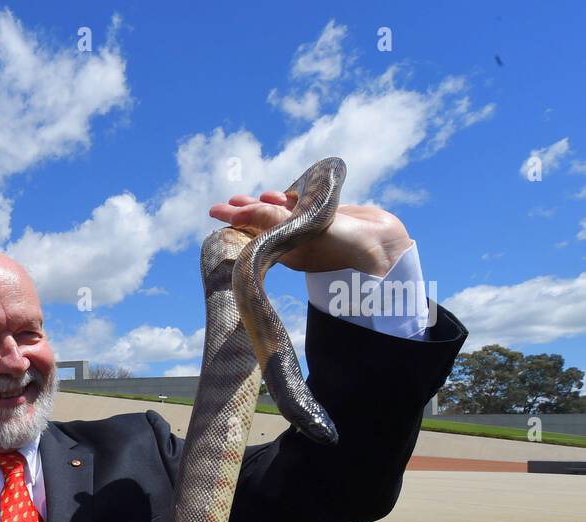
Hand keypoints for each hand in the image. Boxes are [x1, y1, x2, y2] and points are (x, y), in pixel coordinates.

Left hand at [208, 191, 412, 276]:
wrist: (383, 246)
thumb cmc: (342, 246)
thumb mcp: (305, 231)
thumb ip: (274, 219)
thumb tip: (243, 211)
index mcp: (283, 249)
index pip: (253, 231)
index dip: (236, 219)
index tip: (215, 212)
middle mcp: (293, 238)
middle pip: (262, 221)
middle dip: (243, 211)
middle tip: (222, 205)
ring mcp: (309, 226)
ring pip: (279, 212)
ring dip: (262, 203)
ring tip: (242, 199)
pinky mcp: (325, 214)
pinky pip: (300, 204)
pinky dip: (287, 199)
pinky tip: (275, 196)